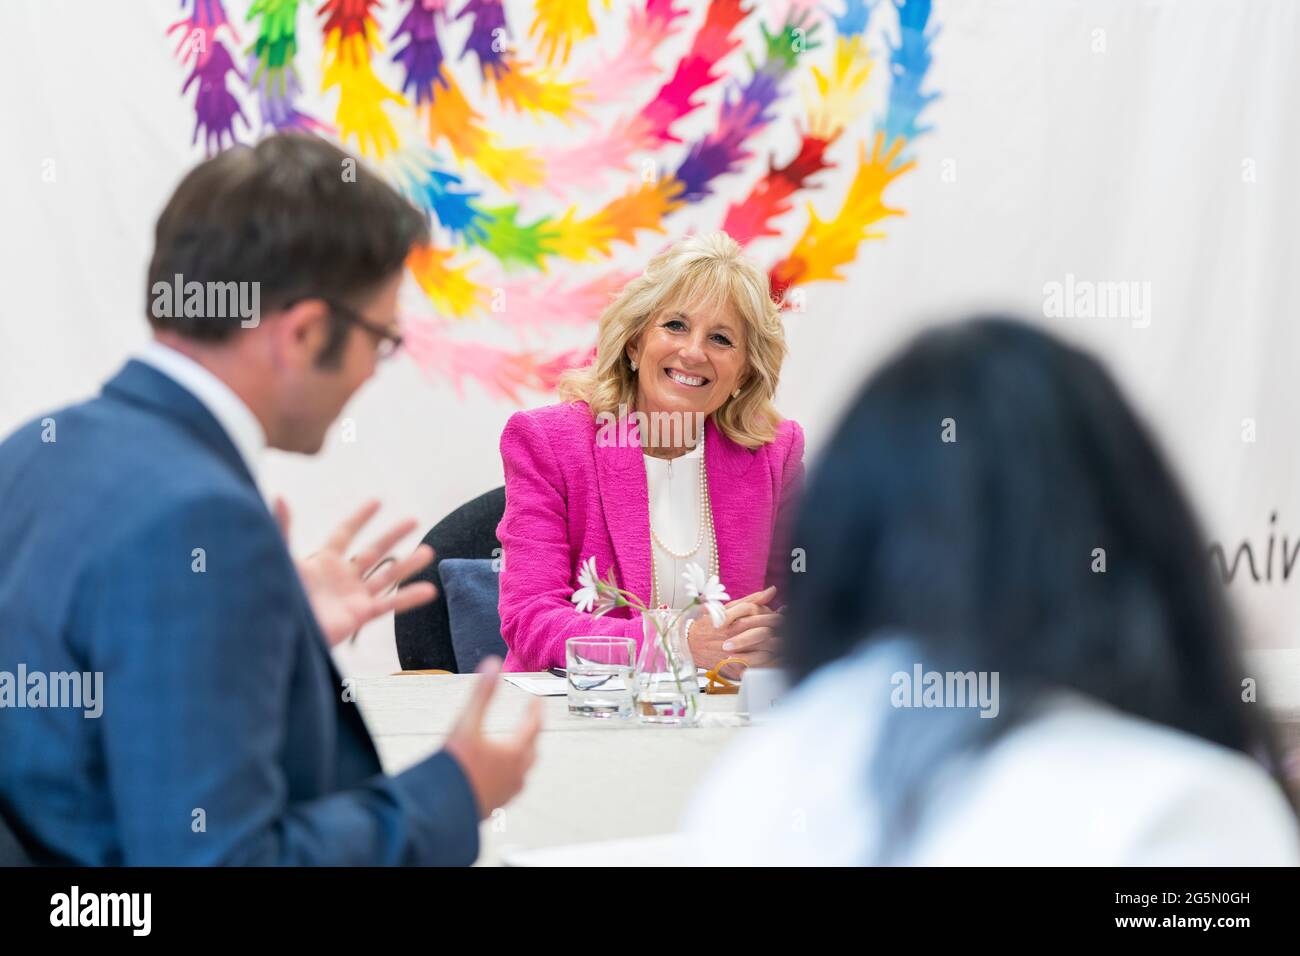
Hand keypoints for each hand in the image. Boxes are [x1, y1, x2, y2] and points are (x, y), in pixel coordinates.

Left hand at [275, 497, 435, 646]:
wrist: (278, 632)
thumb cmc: (275, 597)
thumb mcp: (281, 558)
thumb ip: (282, 528)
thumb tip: (280, 496)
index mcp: (323, 561)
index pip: (345, 533)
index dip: (360, 517)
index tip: (377, 501)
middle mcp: (342, 577)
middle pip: (373, 551)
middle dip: (393, 535)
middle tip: (414, 520)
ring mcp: (353, 596)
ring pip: (387, 576)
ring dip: (408, 564)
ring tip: (429, 551)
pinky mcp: (360, 615)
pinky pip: (389, 604)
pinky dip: (409, 597)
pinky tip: (429, 590)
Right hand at [444, 658, 542, 818]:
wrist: (440, 808)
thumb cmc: (454, 767)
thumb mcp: (466, 722)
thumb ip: (482, 693)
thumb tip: (492, 664)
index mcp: (513, 753)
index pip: (533, 726)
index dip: (535, 711)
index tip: (537, 700)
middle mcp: (515, 774)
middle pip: (531, 750)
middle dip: (533, 733)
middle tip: (532, 722)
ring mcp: (506, 792)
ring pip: (523, 772)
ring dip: (524, 756)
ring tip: (519, 749)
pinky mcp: (494, 806)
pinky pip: (510, 788)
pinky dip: (510, 775)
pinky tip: (499, 776)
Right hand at [687, 585, 782, 676]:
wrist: (689, 645)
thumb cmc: (708, 625)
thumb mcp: (727, 607)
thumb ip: (751, 600)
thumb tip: (772, 590)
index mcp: (731, 620)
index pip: (758, 616)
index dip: (774, 616)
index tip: (782, 616)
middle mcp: (732, 636)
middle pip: (763, 632)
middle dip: (778, 630)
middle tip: (786, 629)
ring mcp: (733, 653)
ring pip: (762, 650)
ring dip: (776, 646)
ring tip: (783, 642)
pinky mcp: (733, 668)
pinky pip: (756, 666)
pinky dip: (768, 663)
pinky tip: (775, 657)